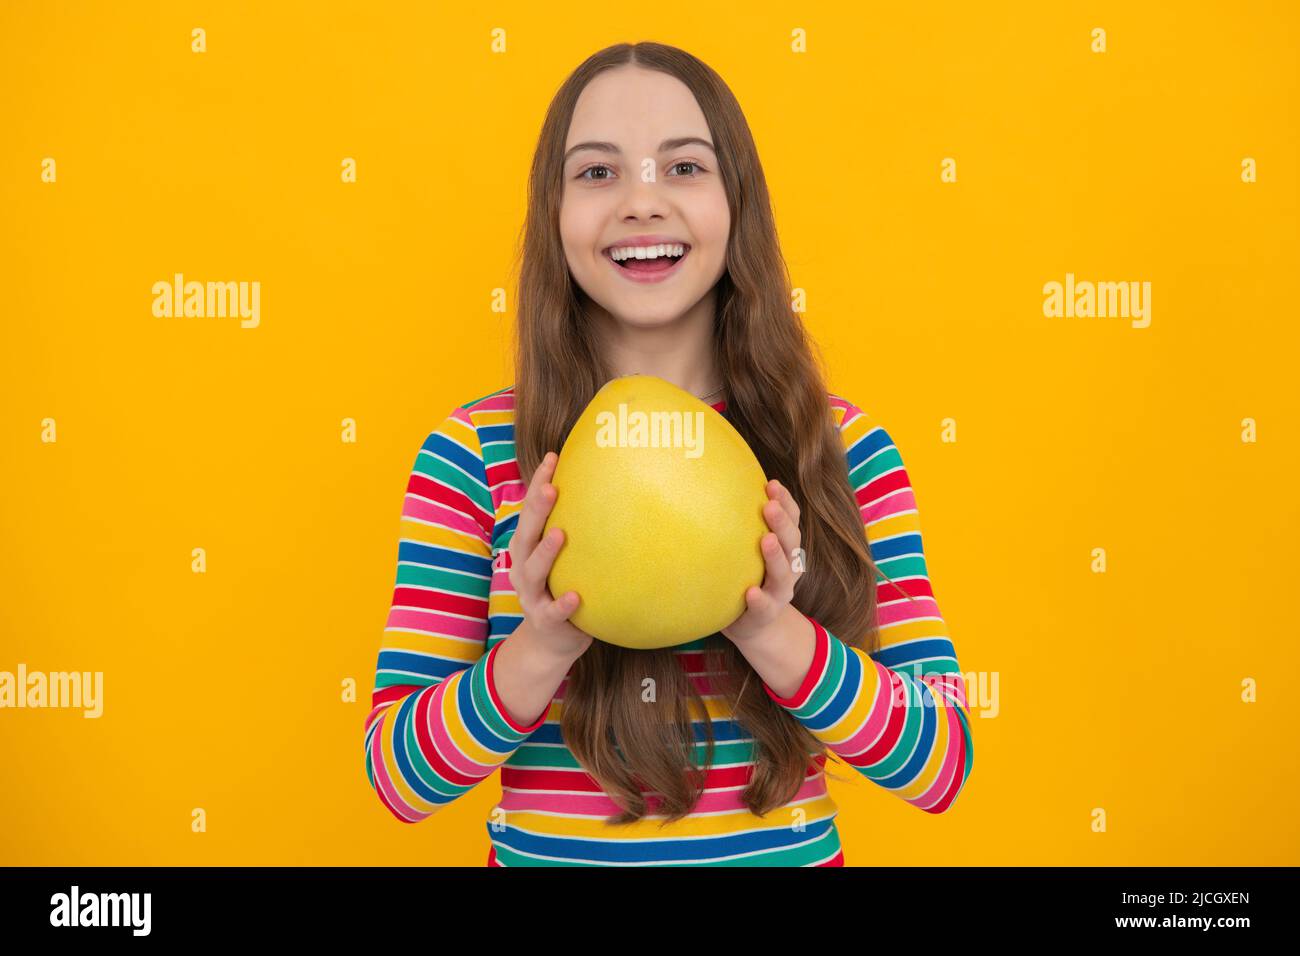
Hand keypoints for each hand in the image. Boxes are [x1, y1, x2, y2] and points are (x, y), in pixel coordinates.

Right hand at [507, 451, 593, 661]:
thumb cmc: (564, 588)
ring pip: (532, 571)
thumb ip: (579, 532)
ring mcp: (531, 595)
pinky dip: (562, 604)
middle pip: (526, 534)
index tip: (555, 457)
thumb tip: (615, 492)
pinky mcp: (544, 622)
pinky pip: (552, 612)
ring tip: (560, 533)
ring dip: (545, 553)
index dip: (538, 483)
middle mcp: (524, 567)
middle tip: (551, 487)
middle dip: (536, 509)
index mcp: (529, 548)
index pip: (532, 510)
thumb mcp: (567, 559)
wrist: (550, 642)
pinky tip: (576, 597)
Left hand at [722, 478, 805, 644]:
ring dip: (776, 556)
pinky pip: (764, 607)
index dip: (786, 502)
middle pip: (791, 542)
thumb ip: (740, 528)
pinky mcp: (766, 615)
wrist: (754, 626)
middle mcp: (788, 569)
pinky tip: (750, 592)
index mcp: (786, 550)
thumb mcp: (747, 553)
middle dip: (783, 523)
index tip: (771, 484)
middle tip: (769, 505)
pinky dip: (759, 599)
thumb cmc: (745, 578)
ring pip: (783, 574)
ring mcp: (779, 593)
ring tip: (766, 539)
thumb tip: (712, 487)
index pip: (792, 521)